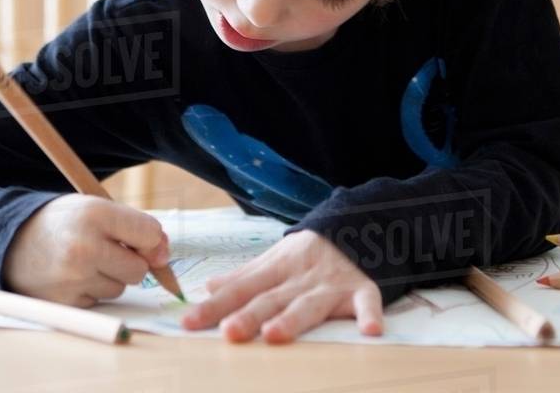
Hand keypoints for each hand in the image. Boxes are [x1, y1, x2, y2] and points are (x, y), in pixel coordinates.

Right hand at [2, 193, 169, 307]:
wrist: (10, 242)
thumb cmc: (63, 223)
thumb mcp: (95, 208)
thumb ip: (134, 226)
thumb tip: (163, 256)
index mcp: (95, 214)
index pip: (150, 234)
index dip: (151, 241)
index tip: (140, 241)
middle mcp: (84, 247)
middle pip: (139, 269)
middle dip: (131, 262)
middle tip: (106, 250)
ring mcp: (73, 278)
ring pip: (121, 288)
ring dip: (110, 278)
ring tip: (84, 261)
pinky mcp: (65, 301)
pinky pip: (99, 302)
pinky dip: (92, 291)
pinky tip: (72, 277)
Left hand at [181, 230, 383, 343]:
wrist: (358, 224)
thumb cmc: (310, 252)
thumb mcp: (275, 258)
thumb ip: (244, 276)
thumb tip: (207, 286)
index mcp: (276, 269)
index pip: (240, 289)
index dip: (214, 306)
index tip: (189, 322)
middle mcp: (300, 278)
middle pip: (271, 298)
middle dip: (250, 315)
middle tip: (229, 331)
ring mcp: (331, 284)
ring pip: (310, 304)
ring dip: (293, 319)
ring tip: (275, 335)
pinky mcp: (362, 289)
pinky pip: (367, 302)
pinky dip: (369, 314)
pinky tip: (370, 330)